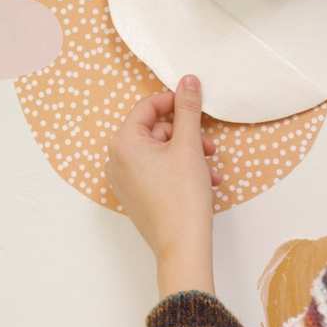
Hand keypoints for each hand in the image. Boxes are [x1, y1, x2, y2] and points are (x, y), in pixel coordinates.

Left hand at [106, 74, 220, 297]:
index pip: (147, 107)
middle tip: (209, 145)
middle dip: (186, 135)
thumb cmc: (182, 197)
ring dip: (188, 155)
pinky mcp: (136, 197)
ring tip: (210, 169)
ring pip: (159, 153)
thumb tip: (187, 80)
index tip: (195, 104)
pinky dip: (179, 171)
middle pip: (154, 131)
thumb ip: (188, 109)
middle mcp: (117, 160)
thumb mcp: (189, 146)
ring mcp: (124, 181)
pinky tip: (204, 182)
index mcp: (123, 143)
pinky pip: (157, 172)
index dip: (173, 102)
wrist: (182, 245)